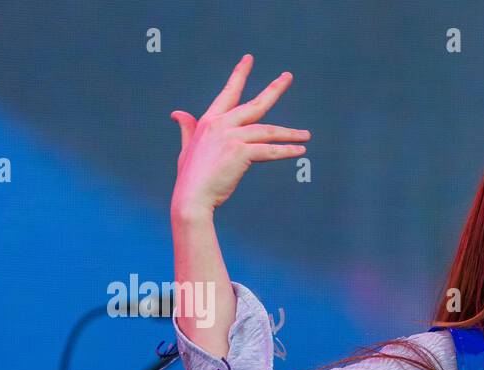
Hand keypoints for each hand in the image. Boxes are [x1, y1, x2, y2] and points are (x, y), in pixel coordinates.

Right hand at [169, 53, 309, 218]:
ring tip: (306, 135)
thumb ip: (187, 128)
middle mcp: (221, 124)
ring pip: (268, 131)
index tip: (249, 59)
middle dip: (274, 89)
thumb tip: (178, 113)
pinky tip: (300, 151)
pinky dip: (286, 151)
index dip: (239, 75)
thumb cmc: (191, 176)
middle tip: (288, 76)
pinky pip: (270, 150)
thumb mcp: (187, 147)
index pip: (229, 93)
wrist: (191, 197)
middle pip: (254, 104)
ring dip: (290, 134)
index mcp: (209, 121)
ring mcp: (231, 137)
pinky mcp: (241, 153)